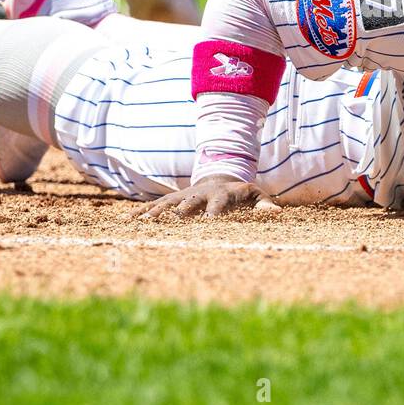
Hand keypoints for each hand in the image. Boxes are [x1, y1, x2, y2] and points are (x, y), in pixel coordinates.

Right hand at [124, 174, 276, 219]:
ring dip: (154, 214)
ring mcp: (182, 197)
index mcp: (220, 196)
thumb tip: (277, 213)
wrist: (219, 178)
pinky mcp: (170, 201)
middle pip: (187, 204)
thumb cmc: (239, 194)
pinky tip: (125, 222)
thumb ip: (264, 204)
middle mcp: (198, 195)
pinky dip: (140, 213)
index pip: (217, 206)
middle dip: (178, 214)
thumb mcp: (254, 195)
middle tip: (168, 223)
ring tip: (142, 224)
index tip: (208, 226)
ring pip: (166, 205)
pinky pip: (153, 206)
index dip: (212, 215)